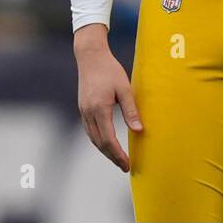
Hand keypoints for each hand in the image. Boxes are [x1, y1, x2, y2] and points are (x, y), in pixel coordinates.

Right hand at [74, 24, 141, 171]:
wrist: (90, 56)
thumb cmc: (110, 70)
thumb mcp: (125, 88)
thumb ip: (131, 110)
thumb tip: (139, 130)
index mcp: (99, 109)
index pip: (108, 140)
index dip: (118, 154)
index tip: (128, 163)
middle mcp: (88, 113)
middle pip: (99, 143)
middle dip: (112, 157)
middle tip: (125, 166)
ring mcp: (83, 111)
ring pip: (93, 138)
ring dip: (105, 150)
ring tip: (118, 158)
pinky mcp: (83, 108)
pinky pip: (90, 130)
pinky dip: (99, 140)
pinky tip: (107, 142)